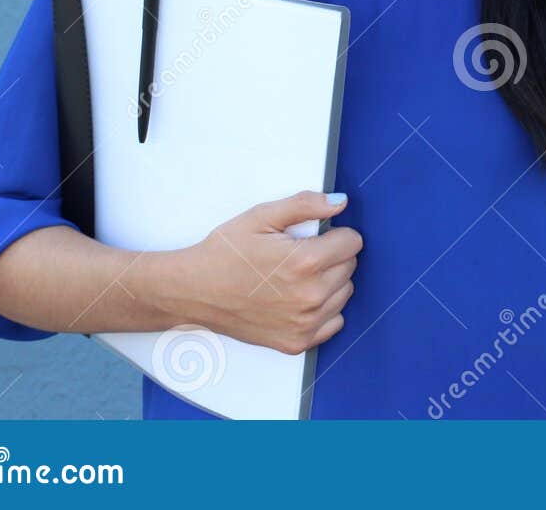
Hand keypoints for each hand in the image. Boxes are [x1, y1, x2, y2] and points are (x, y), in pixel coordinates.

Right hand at [169, 190, 360, 354]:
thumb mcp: (261, 217)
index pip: (353, 242)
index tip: (316, 236)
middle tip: (300, 255)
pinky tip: (297, 299)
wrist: (193, 291)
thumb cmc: (225, 252)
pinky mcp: (297, 342)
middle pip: (350, 267)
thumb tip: (341, 202)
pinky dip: (323, 310)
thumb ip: (305, 205)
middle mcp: (310, 296)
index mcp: (305, 261)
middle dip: (332, 256)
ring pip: (344, 293)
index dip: (336, 234)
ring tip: (296, 276)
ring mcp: (304, 324)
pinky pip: (334, 321)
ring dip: (330, 282)